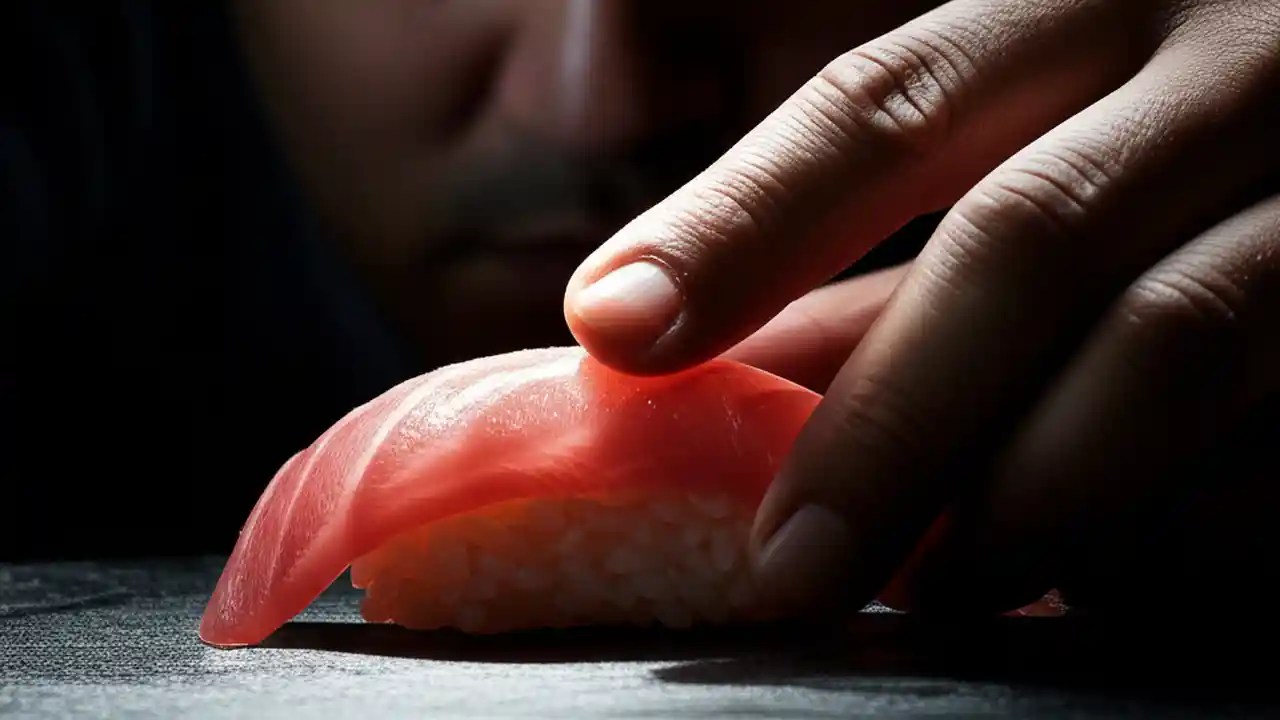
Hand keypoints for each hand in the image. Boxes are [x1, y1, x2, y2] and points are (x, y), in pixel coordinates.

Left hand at [563, 0, 1279, 616]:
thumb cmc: (1167, 160)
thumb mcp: (1026, 167)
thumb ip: (875, 262)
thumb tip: (684, 355)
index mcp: (1086, 9)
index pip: (888, 102)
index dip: (745, 220)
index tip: (617, 324)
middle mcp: (1225, 65)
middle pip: (1031, 233)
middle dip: (892, 420)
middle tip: (790, 562)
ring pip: (1176, 340)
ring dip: (1035, 491)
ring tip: (946, 584)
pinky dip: (1180, 530)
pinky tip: (1119, 568)